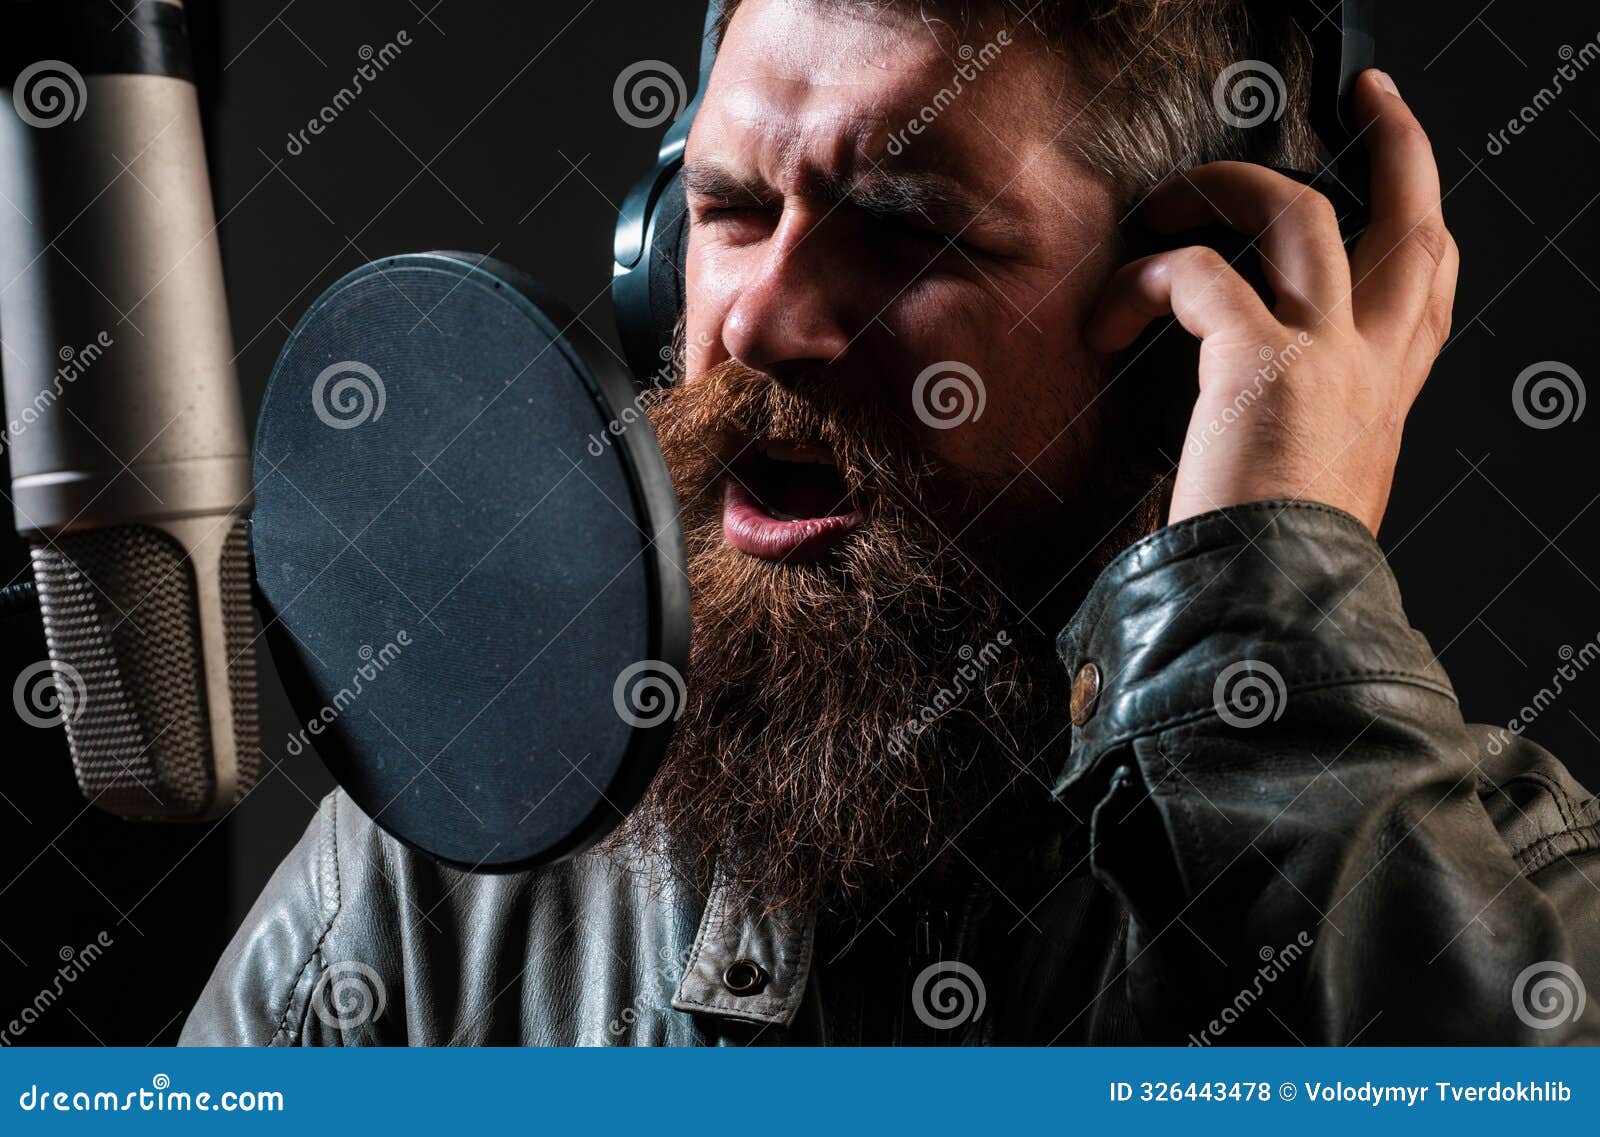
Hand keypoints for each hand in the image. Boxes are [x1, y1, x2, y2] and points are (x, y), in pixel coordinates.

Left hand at [1085, 69, 1458, 536]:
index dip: (1420, 222)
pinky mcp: (1261, 360)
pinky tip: (1103, 324)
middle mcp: (1374, 368)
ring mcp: (1327, 355)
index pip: (1428, 290)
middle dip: (1396, 148)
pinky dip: (1140, 282)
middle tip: (1367, 98)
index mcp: (1386, 403)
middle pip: (1414, 223)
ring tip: (1169, 196)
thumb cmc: (1273, 580)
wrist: (1272, 621)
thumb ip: (1306, 443)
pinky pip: (1193, 274)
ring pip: (1301, 213)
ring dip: (1230, 184)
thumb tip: (1253, 438)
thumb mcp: (1316, 501)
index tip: (1399, 179)